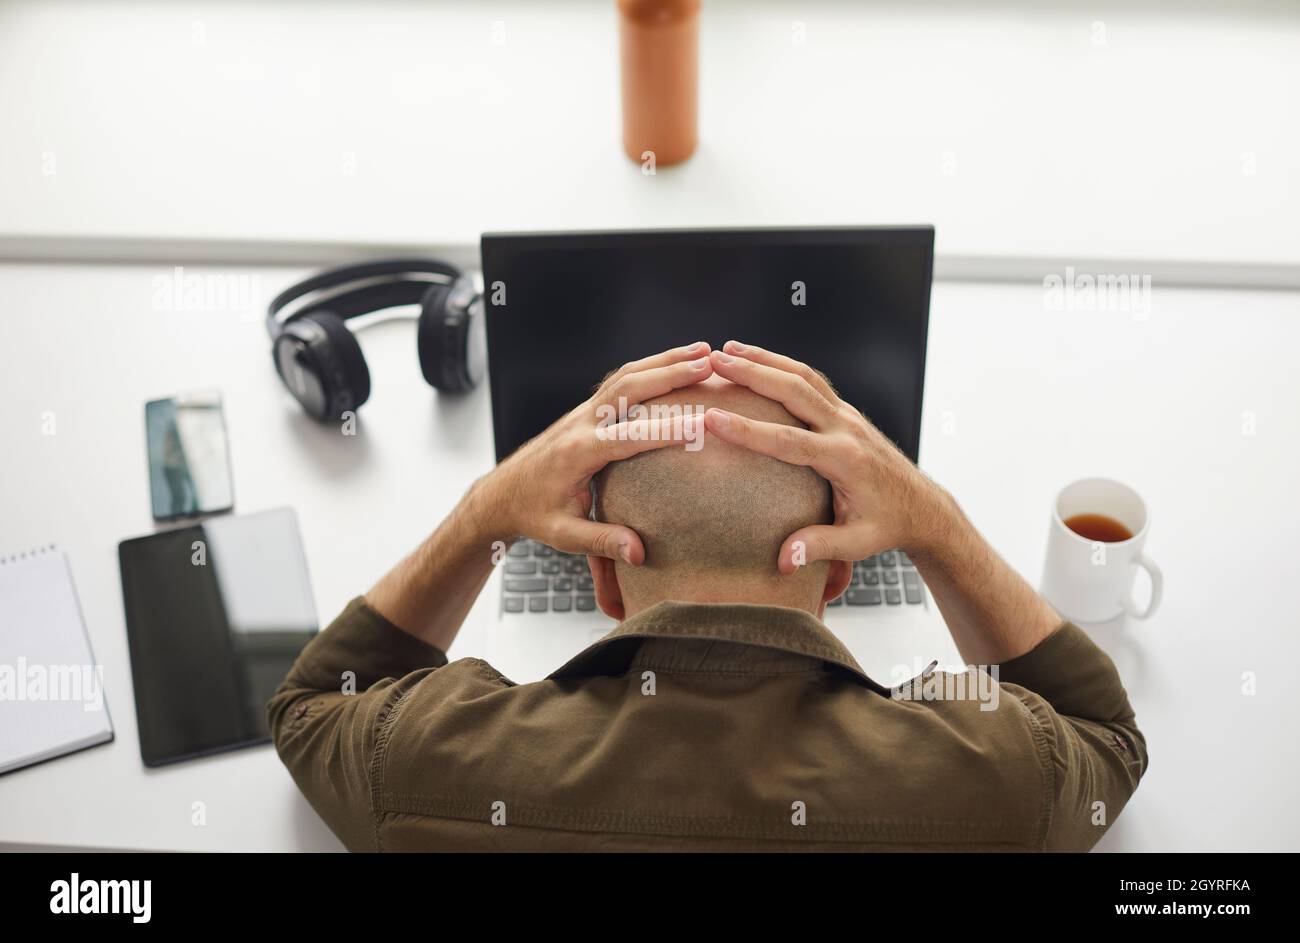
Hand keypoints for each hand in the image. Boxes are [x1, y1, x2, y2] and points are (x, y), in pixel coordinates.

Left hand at [474, 342, 712, 563]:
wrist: (501, 495)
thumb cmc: (533, 515)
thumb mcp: (563, 536)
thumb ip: (601, 542)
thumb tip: (638, 553)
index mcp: (578, 453)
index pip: (629, 437)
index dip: (667, 429)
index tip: (703, 423)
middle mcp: (580, 424)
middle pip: (629, 388)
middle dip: (671, 373)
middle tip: (709, 363)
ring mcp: (582, 412)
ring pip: (625, 376)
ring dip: (664, 360)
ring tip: (703, 350)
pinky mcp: (585, 410)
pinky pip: (619, 381)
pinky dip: (649, 367)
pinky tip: (675, 362)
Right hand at [703, 340, 950, 573]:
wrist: (922, 507)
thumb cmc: (888, 526)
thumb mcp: (858, 543)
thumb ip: (820, 547)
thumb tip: (784, 560)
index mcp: (845, 459)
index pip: (788, 441)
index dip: (748, 430)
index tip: (712, 418)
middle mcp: (846, 429)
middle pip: (795, 391)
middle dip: (753, 372)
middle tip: (714, 361)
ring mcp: (847, 415)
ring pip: (804, 376)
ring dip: (765, 359)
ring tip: (727, 349)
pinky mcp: (845, 412)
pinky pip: (812, 381)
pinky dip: (782, 366)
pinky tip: (758, 359)